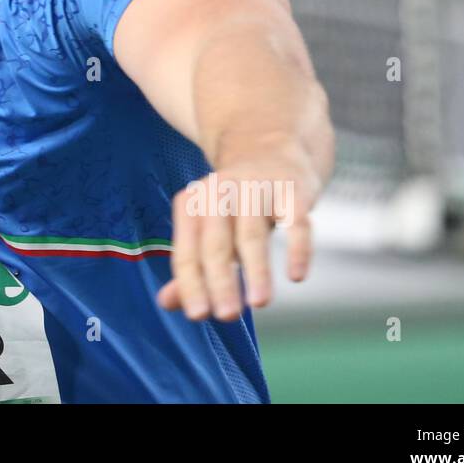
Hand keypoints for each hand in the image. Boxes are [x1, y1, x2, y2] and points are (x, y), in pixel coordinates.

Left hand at [157, 138, 325, 321]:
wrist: (269, 147)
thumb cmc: (233, 204)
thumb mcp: (207, 229)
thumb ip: (190, 267)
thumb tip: (166, 303)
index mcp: (192, 204)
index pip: (186, 251)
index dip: (191, 284)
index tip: (198, 315)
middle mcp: (219, 192)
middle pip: (215, 243)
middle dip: (220, 281)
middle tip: (226, 315)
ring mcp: (256, 189)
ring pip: (253, 234)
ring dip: (256, 270)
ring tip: (259, 303)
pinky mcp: (292, 190)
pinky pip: (296, 222)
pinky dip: (297, 249)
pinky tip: (297, 276)